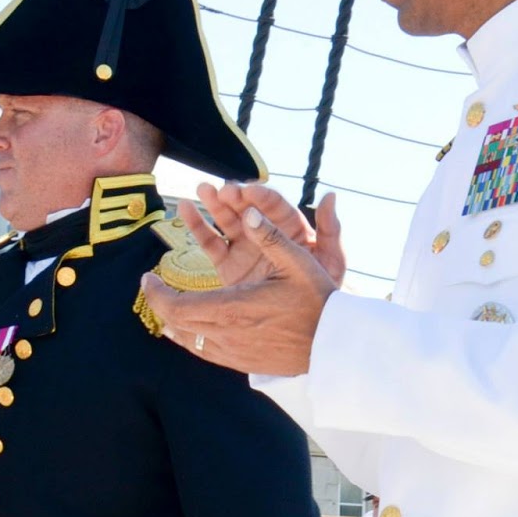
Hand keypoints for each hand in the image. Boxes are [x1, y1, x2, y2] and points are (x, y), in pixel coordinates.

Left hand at [139, 199, 336, 376]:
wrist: (334, 345)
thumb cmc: (318, 301)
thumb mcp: (298, 261)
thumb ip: (270, 236)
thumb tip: (249, 212)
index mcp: (232, 308)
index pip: (176, 306)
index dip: (155, 294)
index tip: (147, 278)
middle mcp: (227, 334)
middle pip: (176, 323)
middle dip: (158, 304)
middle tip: (151, 286)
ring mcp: (233, 353)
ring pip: (188, 341)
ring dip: (172, 322)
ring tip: (166, 304)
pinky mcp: (242, 363)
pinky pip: (204, 352)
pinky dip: (189, 338)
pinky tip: (189, 329)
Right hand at [190, 182, 344, 286]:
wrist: (303, 326)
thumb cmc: (324, 292)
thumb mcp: (332, 262)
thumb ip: (330, 231)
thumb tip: (330, 197)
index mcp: (291, 230)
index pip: (275, 207)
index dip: (261, 197)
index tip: (248, 191)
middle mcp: (266, 235)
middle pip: (248, 209)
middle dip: (235, 198)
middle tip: (223, 191)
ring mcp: (245, 248)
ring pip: (227, 221)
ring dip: (214, 204)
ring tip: (202, 190)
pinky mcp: (228, 264)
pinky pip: (211, 242)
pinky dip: (198, 225)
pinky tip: (185, 207)